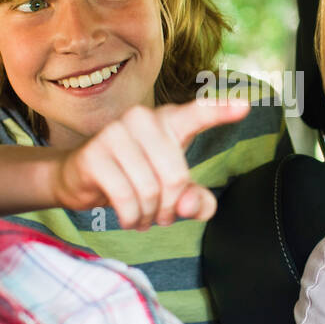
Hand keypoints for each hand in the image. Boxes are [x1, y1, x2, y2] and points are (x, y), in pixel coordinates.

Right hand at [52, 98, 250, 229]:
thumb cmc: (133, 176)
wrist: (79, 176)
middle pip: (175, 178)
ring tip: (142, 216)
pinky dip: (130, 217)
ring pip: (149, 191)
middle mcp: (142, 119)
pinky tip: (128, 217)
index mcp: (168, 121)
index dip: (221, 111)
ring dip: (148, 216)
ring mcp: (115, 133)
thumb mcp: (171, 189)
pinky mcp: (95, 154)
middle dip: (170, 207)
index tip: (246, 105)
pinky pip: (126, 198)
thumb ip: (195, 199)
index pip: (198, 113)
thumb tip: (192, 205)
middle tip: (161, 215)